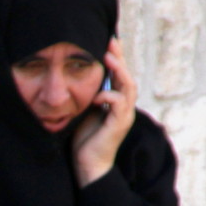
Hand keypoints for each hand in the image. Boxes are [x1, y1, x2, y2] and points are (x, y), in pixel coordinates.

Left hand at [73, 37, 137, 187]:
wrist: (87, 165)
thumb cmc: (84, 139)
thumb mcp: (84, 111)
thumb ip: (87, 95)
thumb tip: (77, 76)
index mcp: (117, 102)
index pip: (119, 75)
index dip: (115, 58)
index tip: (106, 41)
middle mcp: (124, 107)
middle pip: (127, 75)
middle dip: (119, 57)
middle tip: (110, 41)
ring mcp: (124, 115)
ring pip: (128, 86)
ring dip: (119, 70)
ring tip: (108, 57)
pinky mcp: (119, 124)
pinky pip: (119, 103)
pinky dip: (108, 96)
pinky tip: (95, 95)